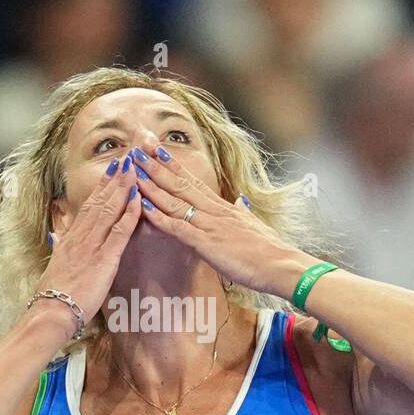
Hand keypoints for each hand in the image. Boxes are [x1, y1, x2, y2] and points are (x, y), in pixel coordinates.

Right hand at [34, 159, 141, 335]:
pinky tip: (138, 200)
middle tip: (127, 159)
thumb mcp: (55, 264)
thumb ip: (58, 247)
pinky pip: (119, 232)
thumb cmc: (53, 294)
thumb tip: (54, 235)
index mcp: (71, 238)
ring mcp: (92, 246)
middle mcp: (81, 237)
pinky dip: (129, 214)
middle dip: (115, 179)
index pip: (88, 206)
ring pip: (109, 210)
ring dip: (123, 188)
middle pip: (99, 201)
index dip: (101, 187)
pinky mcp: (104, 259)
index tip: (112, 170)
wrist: (51, 311)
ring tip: (134, 168)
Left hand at [131, 142, 309, 297]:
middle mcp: (213, 210)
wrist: (280, 265)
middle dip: (155, 167)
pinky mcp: (206, 243)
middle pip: (179, 184)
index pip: (192, 180)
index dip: (172, 165)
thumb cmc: (268, 250)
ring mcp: (209, 225)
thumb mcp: (253, 224)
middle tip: (135, 149)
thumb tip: (240, 200)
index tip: (156, 149)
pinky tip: (143, 208)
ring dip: (151, 186)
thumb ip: (242, 211)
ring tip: (133, 172)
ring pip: (174, 201)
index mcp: (222, 207)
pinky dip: (159, 218)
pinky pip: (178, 228)